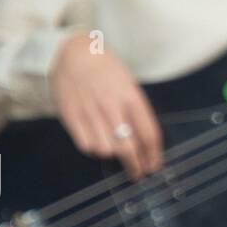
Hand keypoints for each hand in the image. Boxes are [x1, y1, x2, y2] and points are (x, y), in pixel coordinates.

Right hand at [49, 32, 163, 179]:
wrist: (74, 53)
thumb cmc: (106, 69)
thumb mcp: (129, 84)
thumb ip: (136, 110)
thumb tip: (145, 140)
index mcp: (132, 97)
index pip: (148, 133)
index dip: (154, 154)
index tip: (154, 165)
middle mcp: (112, 106)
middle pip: (129, 147)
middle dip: (136, 165)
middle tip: (138, 173)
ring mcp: (91, 112)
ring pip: (107, 149)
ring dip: (113, 155)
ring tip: (116, 151)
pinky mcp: (72, 116)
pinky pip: (86, 145)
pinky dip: (93, 148)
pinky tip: (97, 142)